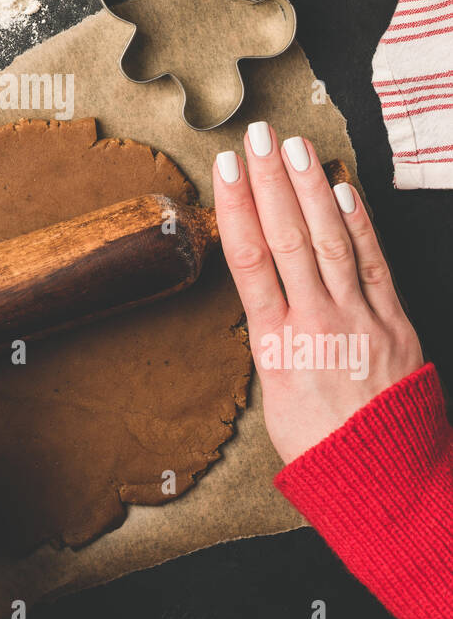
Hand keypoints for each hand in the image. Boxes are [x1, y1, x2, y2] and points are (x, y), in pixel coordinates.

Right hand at [213, 122, 422, 464]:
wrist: (383, 481)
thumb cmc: (320, 448)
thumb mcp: (275, 400)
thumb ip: (274, 344)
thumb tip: (265, 304)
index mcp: (276, 346)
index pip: (249, 261)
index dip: (236, 208)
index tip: (225, 169)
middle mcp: (316, 324)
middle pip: (287, 239)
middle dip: (270, 183)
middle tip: (257, 137)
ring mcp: (359, 319)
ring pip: (330, 241)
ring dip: (310, 189)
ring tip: (294, 148)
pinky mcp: (395, 323)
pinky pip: (374, 264)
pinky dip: (358, 224)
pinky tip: (342, 189)